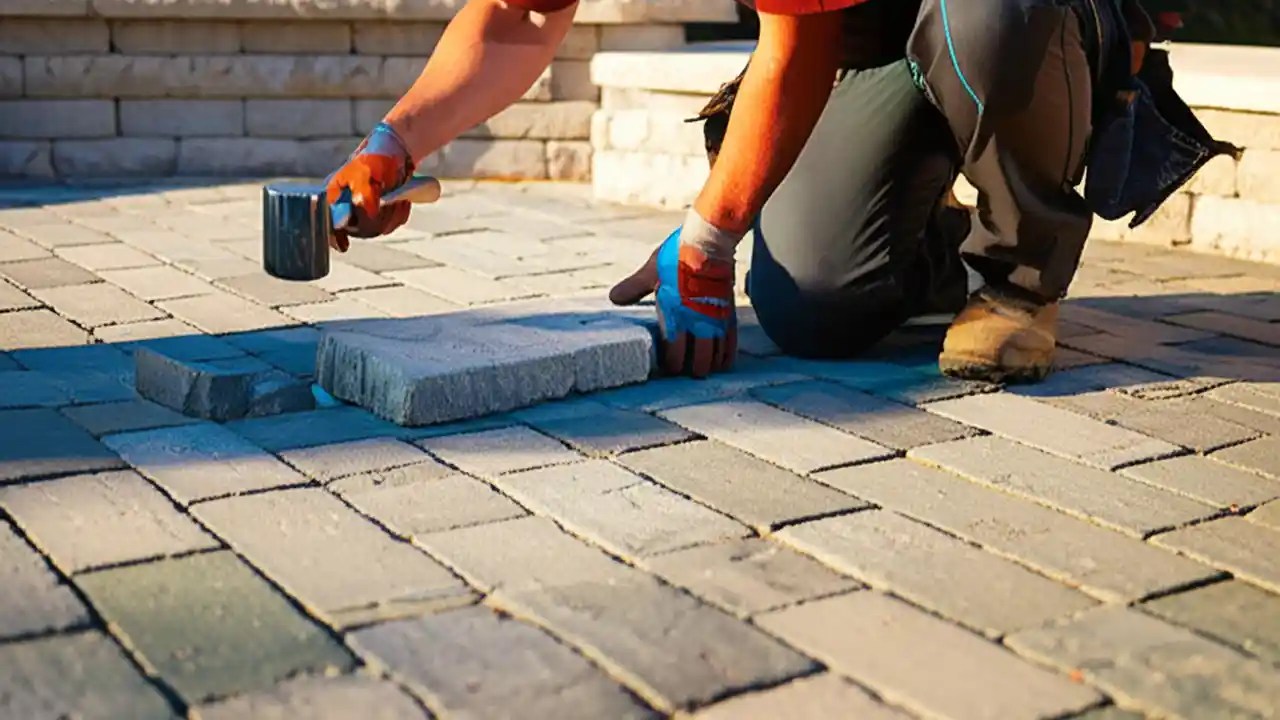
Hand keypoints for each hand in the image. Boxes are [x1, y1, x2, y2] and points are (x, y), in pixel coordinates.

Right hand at [324, 122, 414, 251]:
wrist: (395, 152)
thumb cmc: (374, 159)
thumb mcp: (365, 175)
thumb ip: (363, 197)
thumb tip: (365, 215)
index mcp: (335, 197)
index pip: (331, 223)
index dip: (334, 236)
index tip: (342, 245)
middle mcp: (348, 207)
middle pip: (360, 230)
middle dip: (377, 219)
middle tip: (389, 203)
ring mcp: (365, 212)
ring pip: (378, 229)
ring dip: (391, 215)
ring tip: (396, 199)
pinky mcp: (382, 214)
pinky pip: (391, 224)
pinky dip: (399, 214)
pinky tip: (401, 201)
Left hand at [610, 224, 737, 377]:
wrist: (709, 241)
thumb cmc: (678, 254)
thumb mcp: (652, 270)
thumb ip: (634, 287)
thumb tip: (614, 298)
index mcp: (675, 315)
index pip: (674, 353)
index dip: (671, 365)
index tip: (668, 368)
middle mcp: (696, 322)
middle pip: (698, 361)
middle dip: (692, 370)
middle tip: (687, 373)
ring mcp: (715, 319)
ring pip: (716, 355)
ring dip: (710, 365)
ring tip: (704, 370)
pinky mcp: (729, 313)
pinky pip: (731, 342)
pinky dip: (727, 354)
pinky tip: (723, 361)